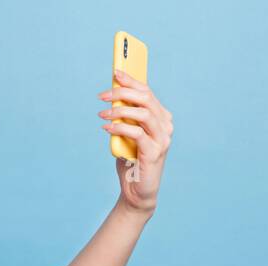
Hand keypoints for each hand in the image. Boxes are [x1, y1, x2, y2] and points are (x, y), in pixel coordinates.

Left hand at [97, 69, 172, 215]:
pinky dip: (120, 128)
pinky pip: (137, 133)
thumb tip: (111, 97)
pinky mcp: (154, 152)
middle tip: (102, 95)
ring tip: (102, 114)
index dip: (132, 80)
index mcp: (161, 117)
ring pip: (143, 113)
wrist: (137, 192)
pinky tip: (106, 128)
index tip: (115, 72)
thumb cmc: (130, 161)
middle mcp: (165, 125)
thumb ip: (124, 118)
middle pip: (146, 98)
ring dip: (119, 110)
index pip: (147, 92)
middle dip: (123, 92)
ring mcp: (163, 139)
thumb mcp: (126, 134)